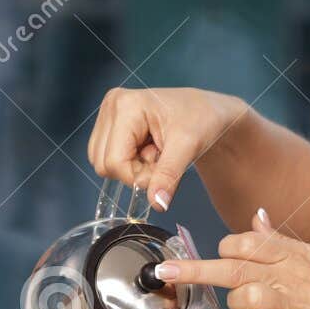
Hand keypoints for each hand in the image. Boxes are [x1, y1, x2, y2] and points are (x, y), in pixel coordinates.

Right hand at [88, 86, 246, 210]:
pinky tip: (147, 150)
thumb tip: (157, 203)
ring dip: (131, 169)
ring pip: (103, 164)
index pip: (114, 161)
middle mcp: (112, 105)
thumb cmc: (201, 119)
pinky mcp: (109, 124)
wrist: (207, 111)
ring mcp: (108, 114)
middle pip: (104, 164)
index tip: (162, 166)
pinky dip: (128, 163)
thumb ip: (169, 175)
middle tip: (160, 159)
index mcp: (127, 105)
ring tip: (155, 153)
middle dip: (134, 172)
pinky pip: (107, 158)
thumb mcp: (188, 147)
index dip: (137, 176)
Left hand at [154, 209, 309, 308]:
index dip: (225, 249)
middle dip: (192, 269)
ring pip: (241, 296)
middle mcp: (287, 273)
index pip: (243, 241)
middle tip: (163, 271)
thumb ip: (282, 240)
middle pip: (230, 265)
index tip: (217, 256)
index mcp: (292, 253)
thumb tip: (257, 218)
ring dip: (243, 306)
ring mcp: (288, 302)